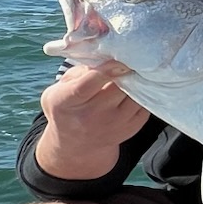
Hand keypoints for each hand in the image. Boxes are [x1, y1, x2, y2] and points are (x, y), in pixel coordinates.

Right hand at [37, 62, 150, 179]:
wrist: (73, 145)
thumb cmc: (65, 108)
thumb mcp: (58, 89)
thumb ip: (77, 73)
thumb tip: (103, 59)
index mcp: (67, 101)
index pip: (89, 82)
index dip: (107, 69)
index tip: (118, 58)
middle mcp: (90, 116)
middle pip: (117, 88)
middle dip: (125, 72)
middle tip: (130, 60)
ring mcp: (112, 125)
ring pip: (135, 96)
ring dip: (136, 82)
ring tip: (135, 73)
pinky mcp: (129, 130)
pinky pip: (144, 106)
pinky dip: (144, 95)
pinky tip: (138, 88)